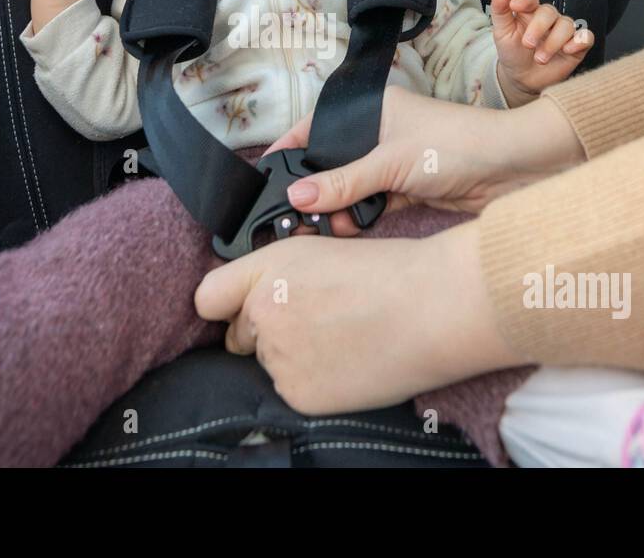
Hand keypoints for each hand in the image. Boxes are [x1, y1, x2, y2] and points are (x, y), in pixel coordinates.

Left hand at [194, 223, 521, 414]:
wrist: (435, 307)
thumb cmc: (394, 273)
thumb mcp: (324, 252)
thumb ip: (280, 274)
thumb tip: (265, 295)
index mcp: (267, 269)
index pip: (208, 296)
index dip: (223, 303)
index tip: (235, 309)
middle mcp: (262, 311)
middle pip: (238, 335)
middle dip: (264, 333)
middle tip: (313, 323)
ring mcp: (278, 356)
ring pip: (269, 363)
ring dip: (294, 356)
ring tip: (343, 339)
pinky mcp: (298, 392)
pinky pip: (293, 389)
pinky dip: (315, 382)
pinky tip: (349, 361)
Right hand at [264, 85, 584, 235]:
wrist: (516, 169)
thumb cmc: (460, 144)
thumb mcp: (393, 162)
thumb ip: (344, 182)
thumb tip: (297, 198)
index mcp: (373, 108)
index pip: (316, 126)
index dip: (290, 150)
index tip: (266, 176)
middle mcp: (381, 132)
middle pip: (332, 162)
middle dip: (315, 189)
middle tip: (292, 216)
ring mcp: (395, 162)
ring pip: (351, 187)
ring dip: (337, 209)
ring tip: (319, 229)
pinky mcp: (409, 189)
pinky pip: (372, 205)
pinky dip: (359, 218)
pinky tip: (344, 231)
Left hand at [489, 0, 593, 106]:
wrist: (522, 79)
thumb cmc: (512, 53)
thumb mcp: (502, 33)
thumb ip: (500, 11)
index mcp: (529, 11)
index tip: (515, 6)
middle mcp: (548, 19)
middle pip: (549, 12)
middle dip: (538, 28)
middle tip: (527, 45)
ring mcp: (564, 31)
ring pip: (567, 24)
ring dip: (554, 42)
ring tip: (540, 59)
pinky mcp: (577, 46)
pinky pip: (586, 37)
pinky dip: (579, 41)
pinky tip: (567, 50)